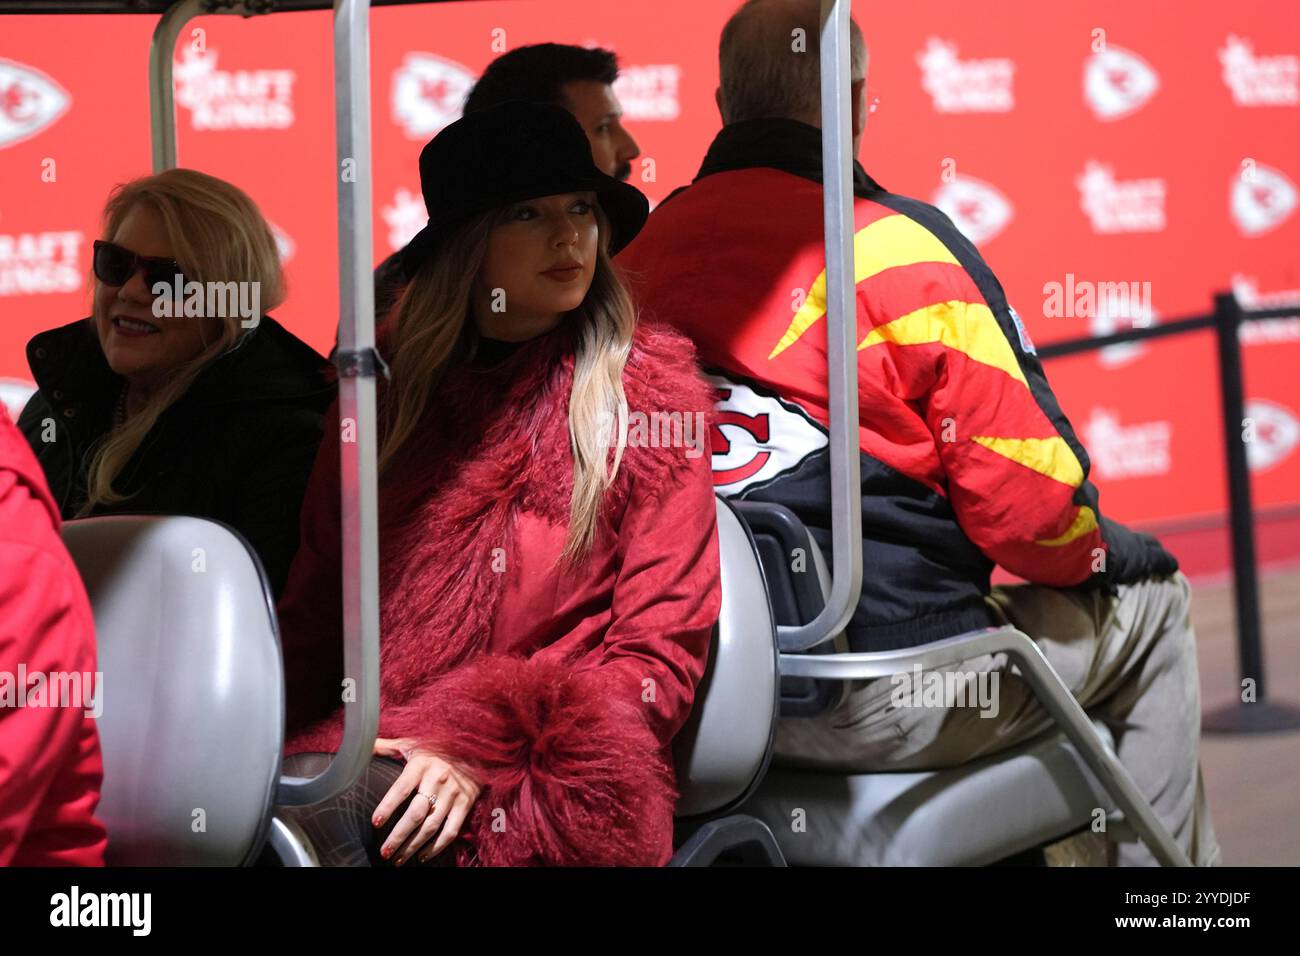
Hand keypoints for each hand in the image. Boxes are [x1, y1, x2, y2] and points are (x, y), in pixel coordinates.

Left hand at [371, 737, 481, 865]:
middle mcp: (437, 779)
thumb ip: (387, 747)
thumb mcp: (413, 743)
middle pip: (416, 814)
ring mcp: (453, 793)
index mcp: (421, 764)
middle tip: (385, 852)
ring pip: (431, 826)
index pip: (401, 788)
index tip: (376, 823)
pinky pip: (450, 831)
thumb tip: (362, 746)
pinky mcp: (465, 804)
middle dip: (398, 836)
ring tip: (398, 859)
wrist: (475, 747)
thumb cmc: (437, 747)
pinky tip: (422, 856)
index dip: (388, 806)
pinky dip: (436, 847)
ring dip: (413, 846)